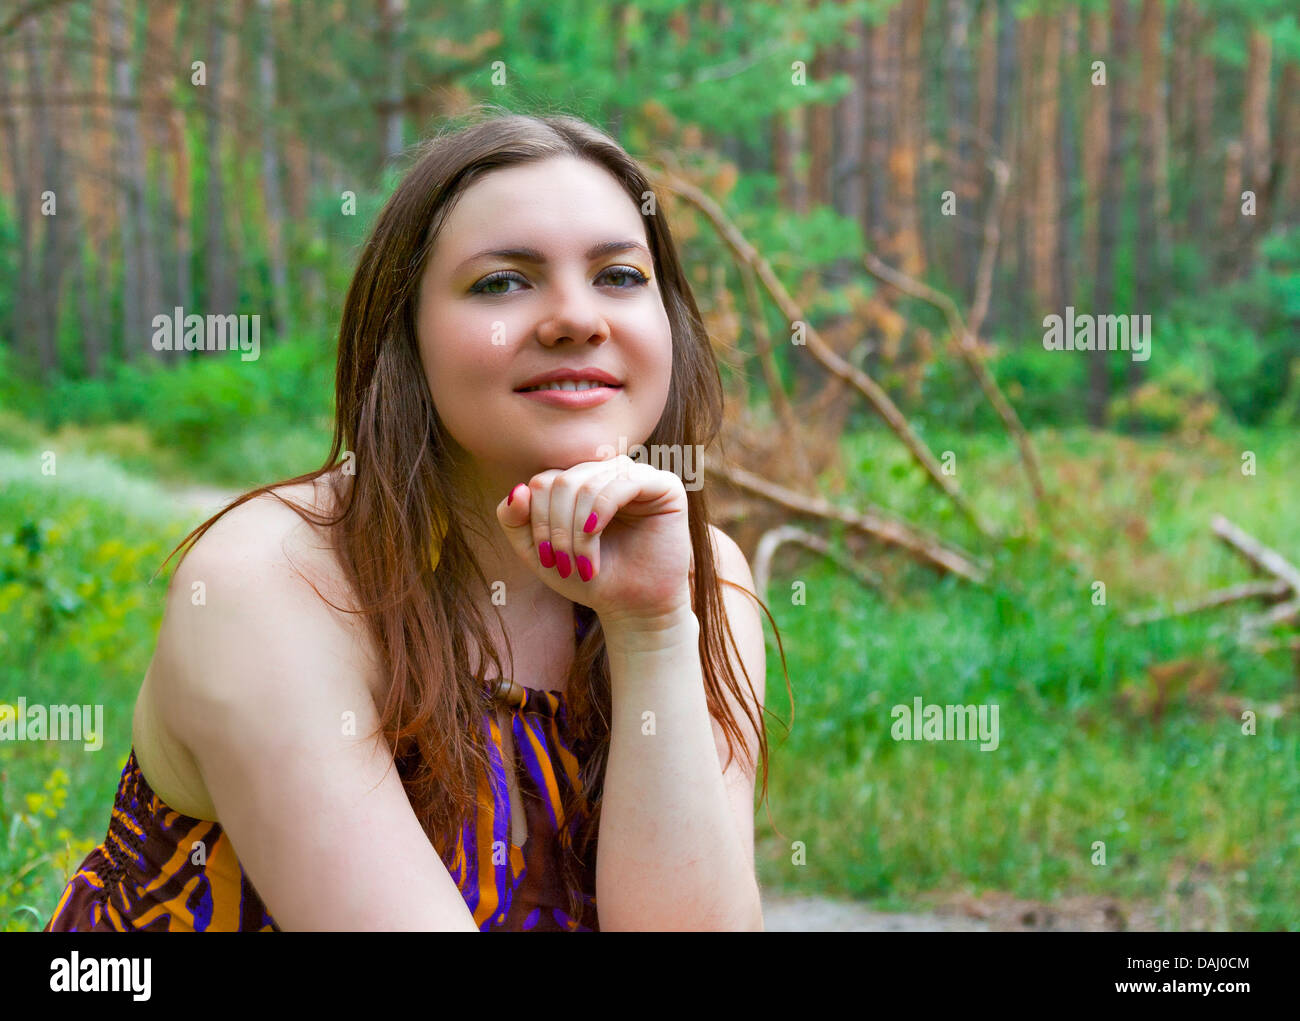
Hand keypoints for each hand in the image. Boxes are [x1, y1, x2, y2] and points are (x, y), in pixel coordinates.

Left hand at [495, 454, 692, 628]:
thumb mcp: (538, 553)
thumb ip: (514, 521)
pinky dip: (602, 510)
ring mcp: (637, 476)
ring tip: (584, 564)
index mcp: (580, 481)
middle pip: (563, 481)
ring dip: (578, 530)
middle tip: (564, 565)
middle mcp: (608, 473)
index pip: (544, 482)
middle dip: (557, 528)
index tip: (545, 559)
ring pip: (588, 483)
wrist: (633, 608)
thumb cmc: (590, 579)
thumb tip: (517, 490)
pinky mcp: (665, 486)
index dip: (537, 520)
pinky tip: (596, 534)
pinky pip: (624, 481)